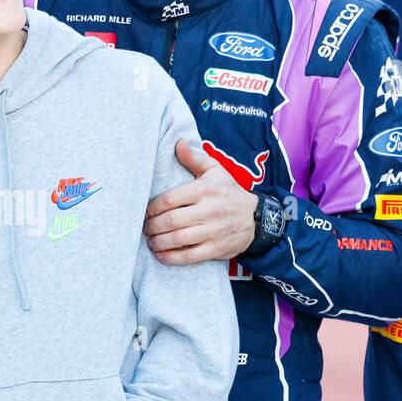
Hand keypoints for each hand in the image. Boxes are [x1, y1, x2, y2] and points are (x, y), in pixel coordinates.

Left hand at [144, 140, 257, 263]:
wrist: (256, 218)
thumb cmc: (229, 192)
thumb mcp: (215, 171)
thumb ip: (194, 159)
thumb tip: (178, 143)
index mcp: (205, 190)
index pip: (170, 199)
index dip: (152, 208)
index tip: (145, 212)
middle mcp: (209, 210)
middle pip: (171, 220)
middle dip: (152, 226)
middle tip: (144, 228)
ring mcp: (213, 231)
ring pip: (178, 239)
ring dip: (158, 242)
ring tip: (150, 241)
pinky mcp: (216, 248)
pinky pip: (189, 256)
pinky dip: (171, 257)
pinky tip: (160, 254)